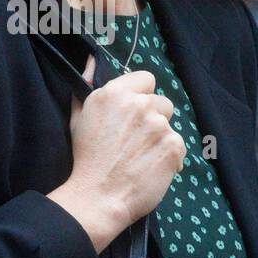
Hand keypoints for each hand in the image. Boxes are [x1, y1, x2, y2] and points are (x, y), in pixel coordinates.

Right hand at [47, 54, 184, 253]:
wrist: (97, 197)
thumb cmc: (85, 158)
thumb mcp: (78, 116)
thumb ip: (87, 84)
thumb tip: (91, 59)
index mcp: (115, 94)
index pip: (146, 79)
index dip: (141, 96)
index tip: (132, 115)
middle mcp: (139, 105)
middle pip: (161, 103)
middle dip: (153, 119)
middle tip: (135, 142)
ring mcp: (159, 126)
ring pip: (169, 126)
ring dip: (160, 139)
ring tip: (141, 159)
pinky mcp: (173, 146)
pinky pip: (179, 146)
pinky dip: (170, 158)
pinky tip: (151, 169)